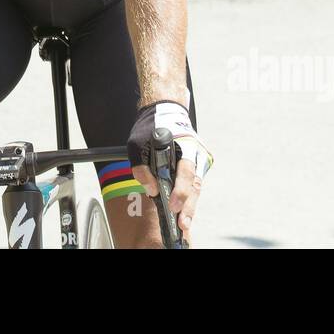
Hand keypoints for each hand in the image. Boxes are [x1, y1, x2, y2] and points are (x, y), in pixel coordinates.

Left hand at [127, 101, 211, 245]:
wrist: (164, 110)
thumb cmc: (150, 128)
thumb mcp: (136, 144)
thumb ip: (142, 168)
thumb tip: (152, 190)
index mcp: (184, 145)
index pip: (185, 172)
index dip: (180, 191)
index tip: (172, 206)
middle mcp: (195, 153)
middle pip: (194, 184)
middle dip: (188, 206)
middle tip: (183, 223)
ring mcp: (197, 159)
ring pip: (196, 186)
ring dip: (190, 206)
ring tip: (184, 223)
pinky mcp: (195, 165)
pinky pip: (193, 183)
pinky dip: (187, 197)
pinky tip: (183, 211)